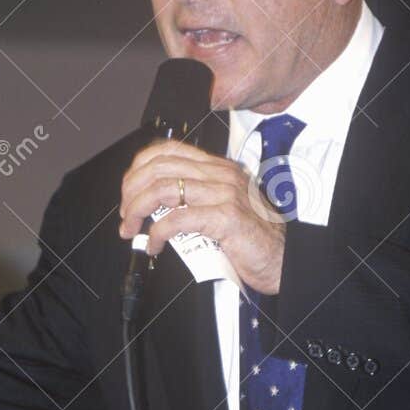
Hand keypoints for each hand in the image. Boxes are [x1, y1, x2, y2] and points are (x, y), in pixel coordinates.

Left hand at [120, 141, 285, 294]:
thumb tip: (154, 207)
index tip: (129, 192)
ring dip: (138, 210)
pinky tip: (154, 246)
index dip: (139, 168)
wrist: (283, 259)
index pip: (168, 150)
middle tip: (126, 216)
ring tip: (132, 229)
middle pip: (159, 168)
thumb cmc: (252, 238)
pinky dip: (157, 234)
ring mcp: (224, 194)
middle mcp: (221, 174)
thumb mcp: (221, 208)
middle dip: (132, 191)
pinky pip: (177, 220)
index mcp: (218, 168)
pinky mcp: (225, 218)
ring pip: (163, 190)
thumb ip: (195, 200)